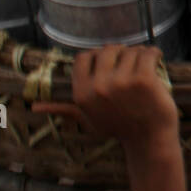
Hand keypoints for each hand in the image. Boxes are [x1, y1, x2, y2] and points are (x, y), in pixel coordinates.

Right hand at [33, 45, 178, 150]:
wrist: (149, 140)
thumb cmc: (119, 129)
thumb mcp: (88, 120)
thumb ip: (64, 109)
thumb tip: (34, 106)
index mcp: (82, 93)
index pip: (84, 58)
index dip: (99, 57)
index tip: (112, 62)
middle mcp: (98, 87)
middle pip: (108, 50)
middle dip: (121, 54)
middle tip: (132, 64)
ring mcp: (121, 82)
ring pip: (130, 51)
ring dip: (140, 54)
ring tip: (145, 66)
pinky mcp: (143, 79)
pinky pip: (147, 53)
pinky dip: (154, 53)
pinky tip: (156, 58)